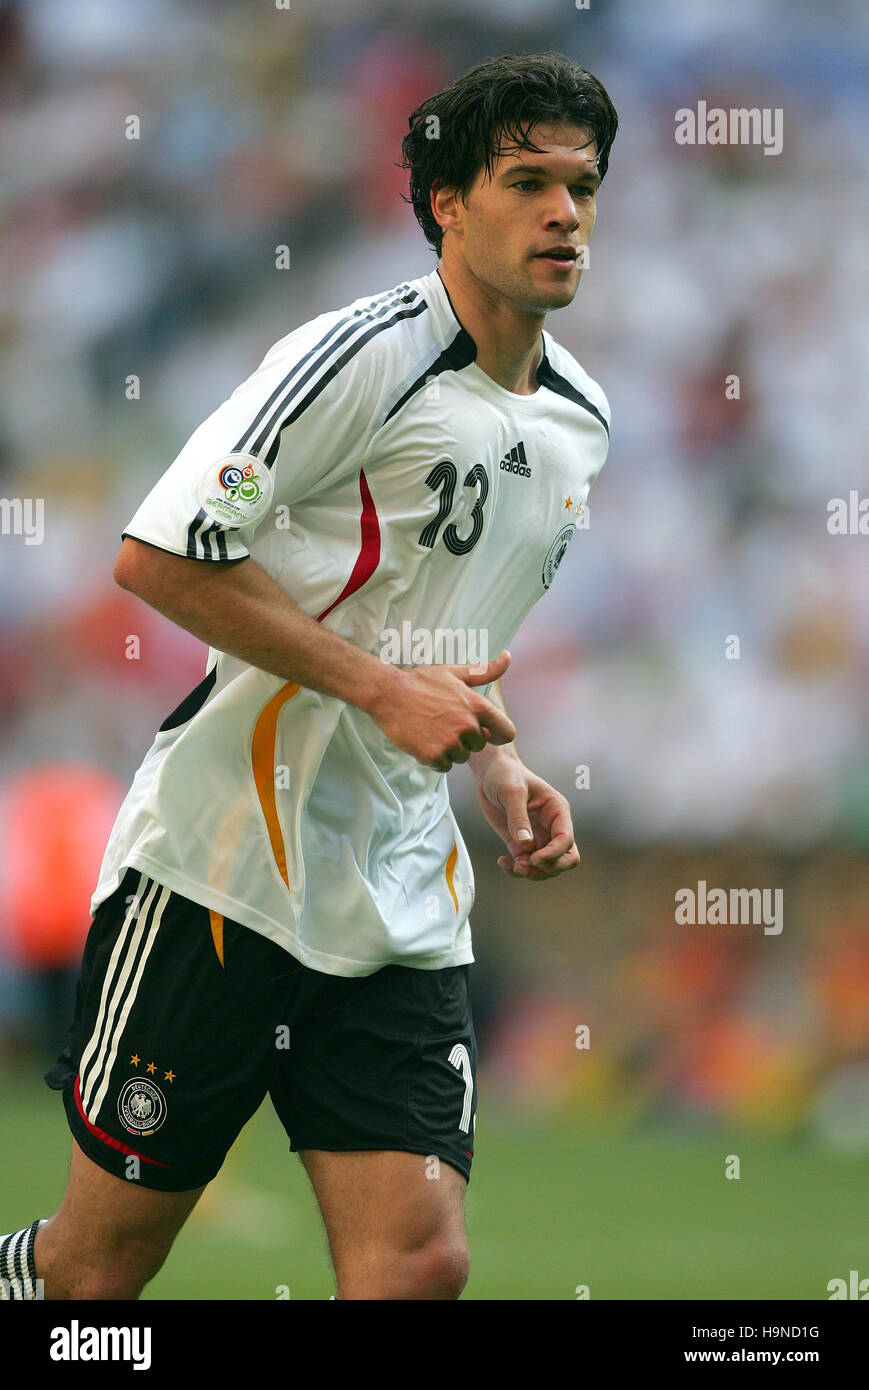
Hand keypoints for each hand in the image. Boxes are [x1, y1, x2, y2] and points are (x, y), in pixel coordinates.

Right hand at [366, 650, 516, 771]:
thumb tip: (507, 657)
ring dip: (450, 749)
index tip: (487, 733)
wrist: (388, 693)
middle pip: (479, 746)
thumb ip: (485, 671)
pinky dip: (436, 758)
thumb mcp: (455, 672)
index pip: (506, 732)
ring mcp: (450, 742)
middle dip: (466, 739)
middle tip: (445, 723)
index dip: (497, 734)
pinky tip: (424, 740)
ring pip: (461, 757)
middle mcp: (467, 726)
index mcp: (477, 706)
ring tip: (432, 730)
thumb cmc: (421, 681)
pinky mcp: (433, 755)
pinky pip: (444, 766)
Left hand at [475, 760, 579, 879]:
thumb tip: (525, 844)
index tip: (534, 858)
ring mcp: (538, 837)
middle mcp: (552, 827)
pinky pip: (527, 865)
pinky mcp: (521, 844)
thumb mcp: (511, 791)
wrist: (490, 773)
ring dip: (532, 872)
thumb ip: (518, 817)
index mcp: (557, 811)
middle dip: (549, 868)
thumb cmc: (505, 774)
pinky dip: (516, 870)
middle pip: (566, 858)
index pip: (566, 839)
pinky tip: (502, 861)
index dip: (554, 854)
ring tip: (512, 865)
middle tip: (525, 865)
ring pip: (547, 867)